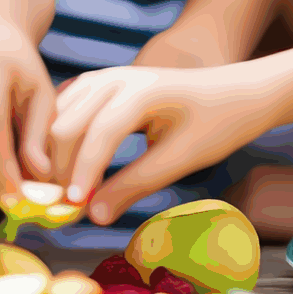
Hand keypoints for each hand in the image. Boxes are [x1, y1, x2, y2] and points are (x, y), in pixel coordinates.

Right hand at [47, 65, 275, 225]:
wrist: (235, 93)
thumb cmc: (216, 125)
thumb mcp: (180, 159)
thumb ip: (135, 185)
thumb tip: (93, 216)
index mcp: (140, 91)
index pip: (97, 133)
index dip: (82, 173)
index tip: (75, 208)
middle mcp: (115, 78)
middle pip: (66, 124)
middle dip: (61, 167)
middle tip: (66, 208)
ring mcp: (106, 77)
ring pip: (59, 117)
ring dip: (57, 155)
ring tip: (69, 193)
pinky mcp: (102, 85)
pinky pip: (67, 110)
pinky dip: (63, 140)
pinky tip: (71, 169)